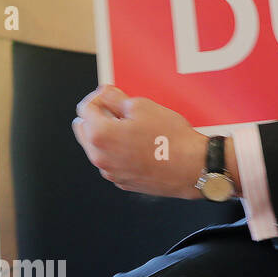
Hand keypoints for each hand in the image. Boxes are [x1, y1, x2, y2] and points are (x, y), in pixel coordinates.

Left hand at [72, 85, 216, 198]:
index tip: (111, 96)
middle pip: (85, 130)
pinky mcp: (123, 182)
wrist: (192, 167)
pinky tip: (140, 148)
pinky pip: (113, 163)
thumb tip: (104, 94)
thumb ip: (116, 98)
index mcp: (100, 135)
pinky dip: (119, 154)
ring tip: (133, 130)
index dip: (98, 98)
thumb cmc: (171, 138)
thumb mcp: (143, 107)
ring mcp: (111, 173)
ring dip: (108, 137)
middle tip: (119, 111)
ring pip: (98, 149)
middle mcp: (100, 157)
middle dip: (98, 118)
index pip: (85, 109)